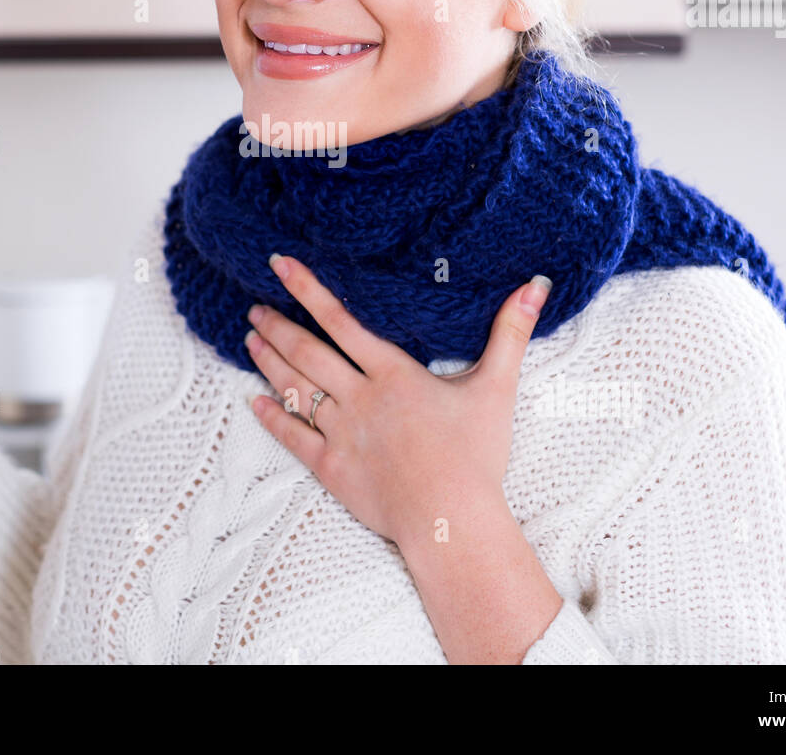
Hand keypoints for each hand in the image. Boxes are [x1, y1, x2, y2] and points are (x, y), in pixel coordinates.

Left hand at [243, 253, 551, 550]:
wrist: (452, 520)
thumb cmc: (477, 456)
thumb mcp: (496, 387)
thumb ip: (511, 333)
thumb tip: (534, 285)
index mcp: (393, 374)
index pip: (341, 321)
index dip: (308, 290)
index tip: (280, 265)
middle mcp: (360, 398)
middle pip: (308, 353)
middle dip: (278, 327)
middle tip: (254, 307)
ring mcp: (342, 434)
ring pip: (296, 389)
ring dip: (269, 363)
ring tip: (250, 340)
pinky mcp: (333, 470)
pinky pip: (294, 438)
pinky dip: (273, 418)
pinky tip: (256, 402)